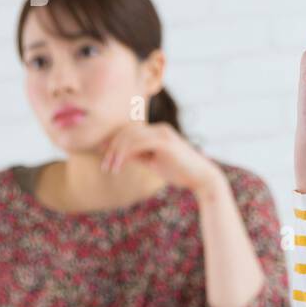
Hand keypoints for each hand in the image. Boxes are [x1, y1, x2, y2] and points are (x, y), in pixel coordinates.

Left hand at [100, 122, 223, 196]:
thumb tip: (118, 155)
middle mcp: (160, 129)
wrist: (201, 178)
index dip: (114, 142)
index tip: (104, 156)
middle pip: (127, 132)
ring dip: (115, 152)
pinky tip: (118, 166)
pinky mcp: (164, 142)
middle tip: (104, 165)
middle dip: (112, 147)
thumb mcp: (153, 163)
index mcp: (158, 131)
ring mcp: (162, 134)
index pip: (130, 132)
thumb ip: (137, 156)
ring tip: (109, 168)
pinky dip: (124, 154)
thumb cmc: (180, 172)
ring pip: (130, 137)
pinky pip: (137, 144)